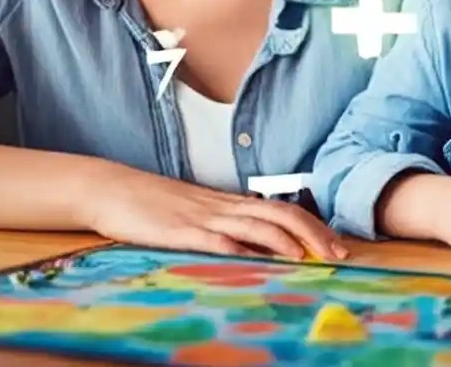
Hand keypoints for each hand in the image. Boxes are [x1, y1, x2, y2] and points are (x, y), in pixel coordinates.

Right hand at [82, 162, 346, 260]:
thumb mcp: (196, 213)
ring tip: (310, 259)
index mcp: (229, 203)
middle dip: (314, 234)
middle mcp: (223, 207)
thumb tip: (256, 246)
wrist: (111, 188)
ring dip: (286, 242)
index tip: (336, 245)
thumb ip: (225, 226)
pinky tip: (256, 261)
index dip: (313, 226)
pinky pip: (215, 239)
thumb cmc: (152, 204)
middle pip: (280, 214)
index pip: (282, 209)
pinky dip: (239, 250)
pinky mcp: (180, 231)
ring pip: (255, 225)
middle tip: (338, 255)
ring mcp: (202, 218)